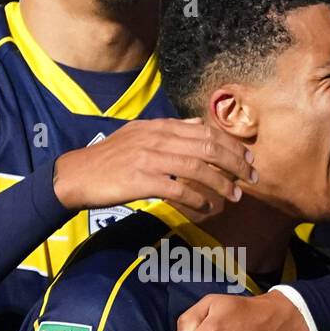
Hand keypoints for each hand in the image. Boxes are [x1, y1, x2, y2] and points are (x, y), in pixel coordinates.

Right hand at [52, 118, 255, 217]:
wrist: (77, 174)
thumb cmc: (109, 158)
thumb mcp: (138, 133)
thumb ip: (169, 129)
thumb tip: (198, 123)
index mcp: (159, 126)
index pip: (205, 131)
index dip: (231, 145)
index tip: (248, 158)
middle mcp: (157, 139)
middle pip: (207, 147)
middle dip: (235, 163)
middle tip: (252, 178)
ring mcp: (149, 159)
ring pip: (197, 168)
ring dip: (221, 183)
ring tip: (235, 196)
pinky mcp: (141, 180)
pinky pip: (177, 189)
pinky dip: (196, 198)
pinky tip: (206, 207)